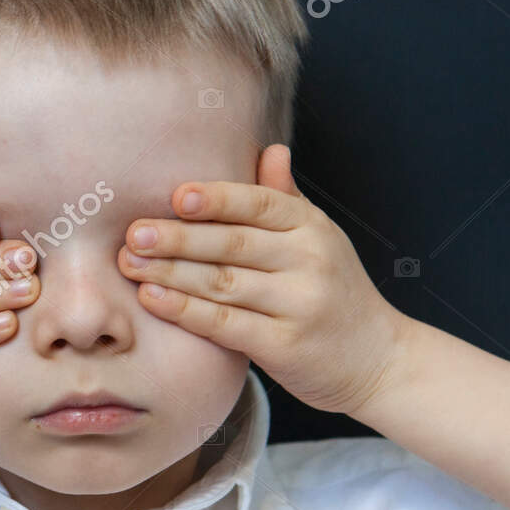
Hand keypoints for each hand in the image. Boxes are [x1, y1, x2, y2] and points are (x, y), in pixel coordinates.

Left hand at [116, 144, 410, 415]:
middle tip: (134, 233)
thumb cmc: (334, 295)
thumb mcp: (319, 240)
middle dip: (177, 238)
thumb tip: (271, 149)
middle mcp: (309, 261)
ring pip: (222, 283)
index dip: (216, 198)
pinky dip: (184, 310)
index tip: (174, 195)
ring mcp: (298, 304)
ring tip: (130, 263)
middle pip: (232, 243)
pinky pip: (224, 323)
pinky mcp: (284, 346)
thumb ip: (286, 200)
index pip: (259, 204)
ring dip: (170, 272)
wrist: (378, 360)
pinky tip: (153, 298)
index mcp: (312, 227)